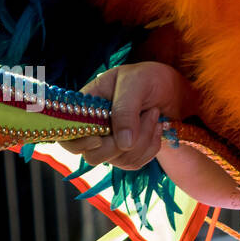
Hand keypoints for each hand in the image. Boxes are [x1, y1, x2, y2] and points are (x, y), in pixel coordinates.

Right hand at [60, 62, 196, 170]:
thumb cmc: (149, 77)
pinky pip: (135, 163)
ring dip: (144, 140)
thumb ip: (126, 110)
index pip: (67, 135)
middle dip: (123, 141)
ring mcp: (110, 143)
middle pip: (93, 156)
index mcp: (84, 107)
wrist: (172, 87)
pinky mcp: (127, 152)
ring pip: (119, 160)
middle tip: (146, 113)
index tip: (101, 137)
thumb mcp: (136, 82)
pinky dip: (151, 147)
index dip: (79, 143)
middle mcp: (93, 128)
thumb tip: (123, 144)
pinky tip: (157, 127)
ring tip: (154, 113)